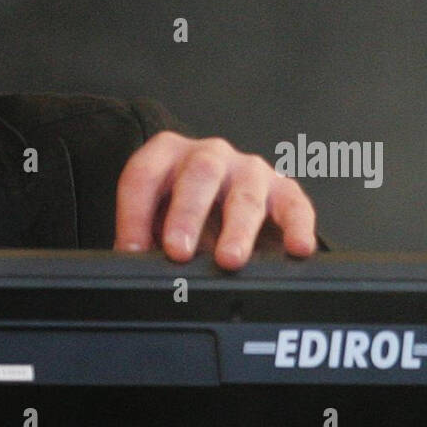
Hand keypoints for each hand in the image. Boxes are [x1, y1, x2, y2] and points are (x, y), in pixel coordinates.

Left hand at [114, 132, 316, 269]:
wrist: (222, 207)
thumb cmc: (182, 214)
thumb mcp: (153, 223)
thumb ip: (141, 241)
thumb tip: (130, 270)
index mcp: (167, 157)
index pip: (143, 175)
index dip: (135, 213)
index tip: (132, 249)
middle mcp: (209, 156)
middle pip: (198, 175)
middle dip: (187, 215)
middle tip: (179, 251)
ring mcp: (249, 170)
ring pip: (245, 194)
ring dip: (237, 230)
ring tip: (229, 260)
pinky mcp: (284, 190)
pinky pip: (294, 205)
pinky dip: (297, 227)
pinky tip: (296, 248)